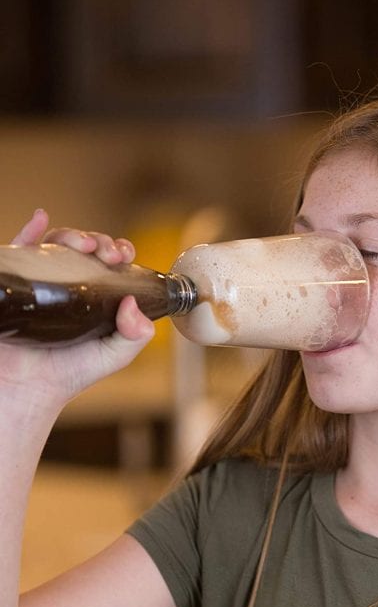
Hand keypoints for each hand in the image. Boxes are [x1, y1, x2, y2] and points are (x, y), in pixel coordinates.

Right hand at [1, 210, 155, 410]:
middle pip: (85, 249)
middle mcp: (68, 283)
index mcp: (94, 295)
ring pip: (56, 245)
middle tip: (109, 252)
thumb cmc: (69, 373)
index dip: (119, 251)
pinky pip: (17, 251)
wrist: (25, 389)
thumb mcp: (115, 355)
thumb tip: (133, 303)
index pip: (109, 262)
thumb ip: (135, 335)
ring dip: (73, 234)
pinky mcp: (14, 283)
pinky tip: (41, 218)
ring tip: (84, 243)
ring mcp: (40, 281)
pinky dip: (30, 230)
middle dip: (100, 241)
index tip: (124, 255)